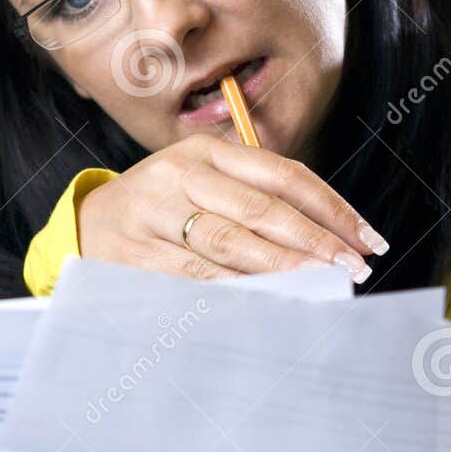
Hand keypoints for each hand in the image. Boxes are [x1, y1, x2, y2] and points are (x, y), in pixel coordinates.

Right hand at [76, 134, 386, 283]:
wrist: (84, 226)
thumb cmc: (160, 209)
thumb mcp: (200, 184)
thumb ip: (253, 199)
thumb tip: (326, 240)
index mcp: (207, 152)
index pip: (284, 175)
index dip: (331, 208)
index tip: (366, 237)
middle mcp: (181, 174)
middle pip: (262, 209)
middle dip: (315, 241)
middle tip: (354, 266)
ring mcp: (156, 212)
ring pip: (232, 242)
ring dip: (283, 267)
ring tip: (322, 283)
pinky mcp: (139, 252)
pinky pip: (198, 275)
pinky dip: (237, 288)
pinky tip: (270, 299)